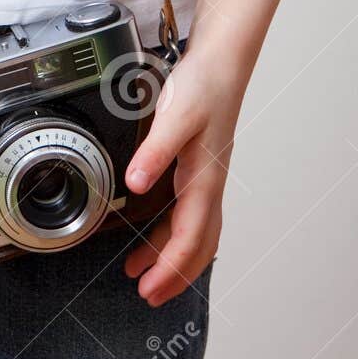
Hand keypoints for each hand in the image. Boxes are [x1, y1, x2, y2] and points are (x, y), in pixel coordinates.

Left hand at [121, 46, 242, 305]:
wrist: (221, 62)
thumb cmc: (206, 86)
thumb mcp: (176, 116)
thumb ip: (155, 149)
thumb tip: (136, 181)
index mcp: (205, 179)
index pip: (190, 238)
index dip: (170, 268)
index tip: (150, 289)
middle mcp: (209, 184)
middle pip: (198, 245)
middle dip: (175, 275)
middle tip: (150, 296)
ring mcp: (206, 177)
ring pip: (194, 231)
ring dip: (172, 256)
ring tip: (142, 272)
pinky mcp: (200, 167)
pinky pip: (190, 213)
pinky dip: (173, 232)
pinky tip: (156, 231)